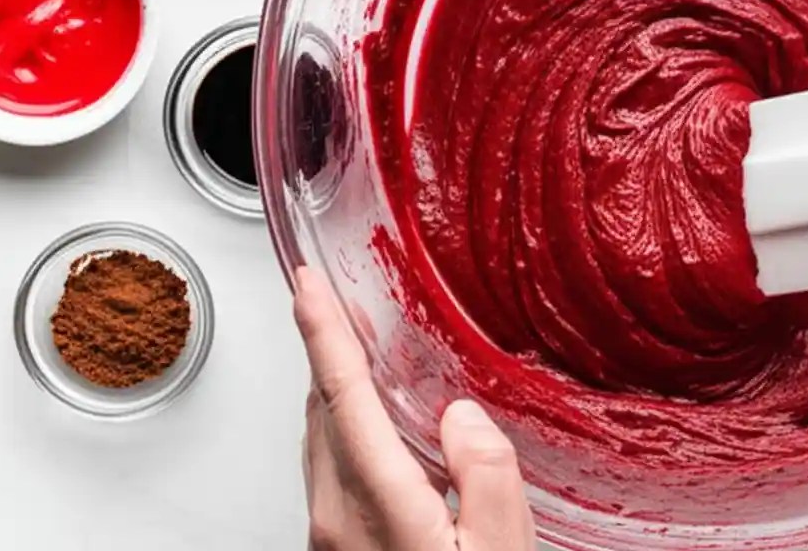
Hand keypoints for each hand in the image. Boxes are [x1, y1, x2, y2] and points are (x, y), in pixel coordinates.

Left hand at [294, 268, 536, 549]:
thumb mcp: (499, 549)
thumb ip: (486, 474)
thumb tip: (465, 416)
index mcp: (376, 503)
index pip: (341, 394)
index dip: (322, 331)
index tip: (308, 283)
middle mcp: (337, 516)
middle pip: (324, 411)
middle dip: (331, 352)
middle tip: (341, 305)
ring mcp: (330, 537)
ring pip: (323, 442)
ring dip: (339, 393)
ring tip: (364, 358)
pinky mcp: (336, 550)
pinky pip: (332, 473)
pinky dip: (347, 432)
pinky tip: (381, 435)